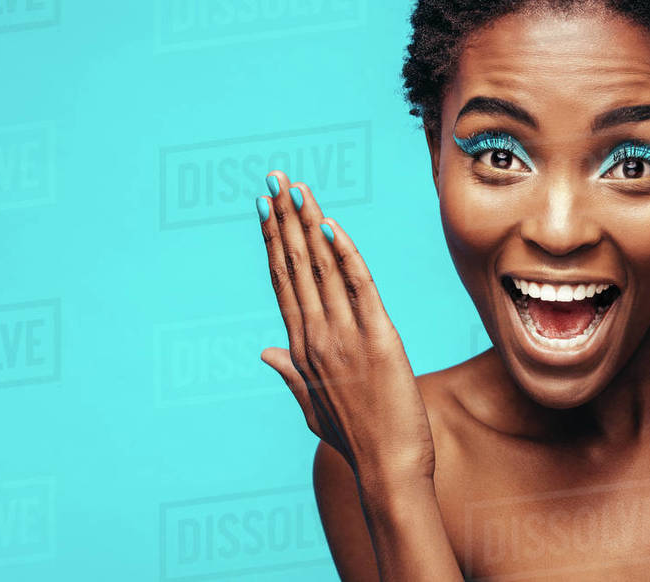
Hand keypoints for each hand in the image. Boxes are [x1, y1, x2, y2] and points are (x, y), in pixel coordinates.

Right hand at [255, 170, 435, 494]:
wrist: (386, 469)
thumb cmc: (356, 440)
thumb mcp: (313, 407)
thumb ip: (289, 374)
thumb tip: (264, 350)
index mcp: (302, 349)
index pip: (283, 283)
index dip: (272, 243)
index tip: (263, 210)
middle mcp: (316, 337)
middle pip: (295, 267)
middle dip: (283, 220)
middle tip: (273, 180)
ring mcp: (344, 338)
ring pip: (321, 269)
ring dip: (309, 224)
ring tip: (297, 188)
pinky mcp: (379, 339)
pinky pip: (359, 288)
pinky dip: (345, 255)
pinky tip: (332, 226)